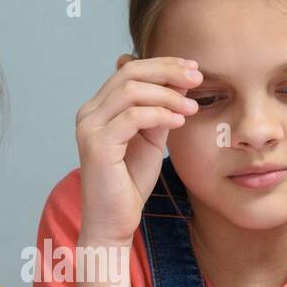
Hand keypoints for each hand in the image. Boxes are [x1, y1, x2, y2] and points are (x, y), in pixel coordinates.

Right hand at [76, 54, 202, 242]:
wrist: (114, 221)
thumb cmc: (130, 183)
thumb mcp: (151, 139)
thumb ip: (160, 110)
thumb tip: (180, 81)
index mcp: (99, 108)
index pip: (129, 71)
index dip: (163, 65)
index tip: (193, 69)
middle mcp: (89, 113)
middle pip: (129, 73)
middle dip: (167, 71)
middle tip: (197, 77)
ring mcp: (89, 128)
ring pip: (131, 91)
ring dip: (167, 95)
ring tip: (192, 107)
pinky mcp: (97, 145)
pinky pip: (133, 117)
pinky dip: (160, 114)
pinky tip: (179, 121)